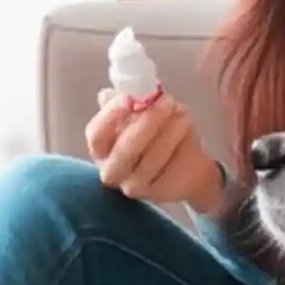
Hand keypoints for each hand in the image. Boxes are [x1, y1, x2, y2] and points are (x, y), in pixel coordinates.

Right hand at [85, 88, 224, 212]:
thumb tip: (117, 92)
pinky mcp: (157, 192)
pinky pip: (169, 169)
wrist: (185, 165)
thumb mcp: (142, 114)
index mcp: (100, 148)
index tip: (133, 97)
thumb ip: (129, 103)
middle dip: (147, 122)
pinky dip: (180, 146)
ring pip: (151, 160)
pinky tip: (188, 131)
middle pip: (124, 150)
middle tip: (167, 101)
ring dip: (169, 132)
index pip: (96, 134)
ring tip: (183, 114)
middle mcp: (111, 170)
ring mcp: (133, 185)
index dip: (112, 114)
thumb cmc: (156, 135)